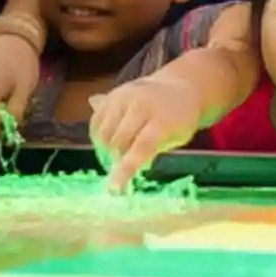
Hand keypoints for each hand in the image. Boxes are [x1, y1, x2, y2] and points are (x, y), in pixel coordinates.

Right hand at [89, 78, 203, 191]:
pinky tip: (111, 140)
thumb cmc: (180, 120)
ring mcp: (124, 97)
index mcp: (164, 118)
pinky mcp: (110, 96)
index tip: (114, 189)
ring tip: (120, 152)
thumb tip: (123, 167)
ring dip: (107, 149)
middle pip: (118, 141)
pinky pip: (95, 123)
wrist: (179, 87)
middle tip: (124, 166)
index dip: (126, 169)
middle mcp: (141, 105)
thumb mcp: (176, 137)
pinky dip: (99, 137)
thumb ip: (151, 151)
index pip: (142, 146)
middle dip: (118, 159)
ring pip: (103, 133)